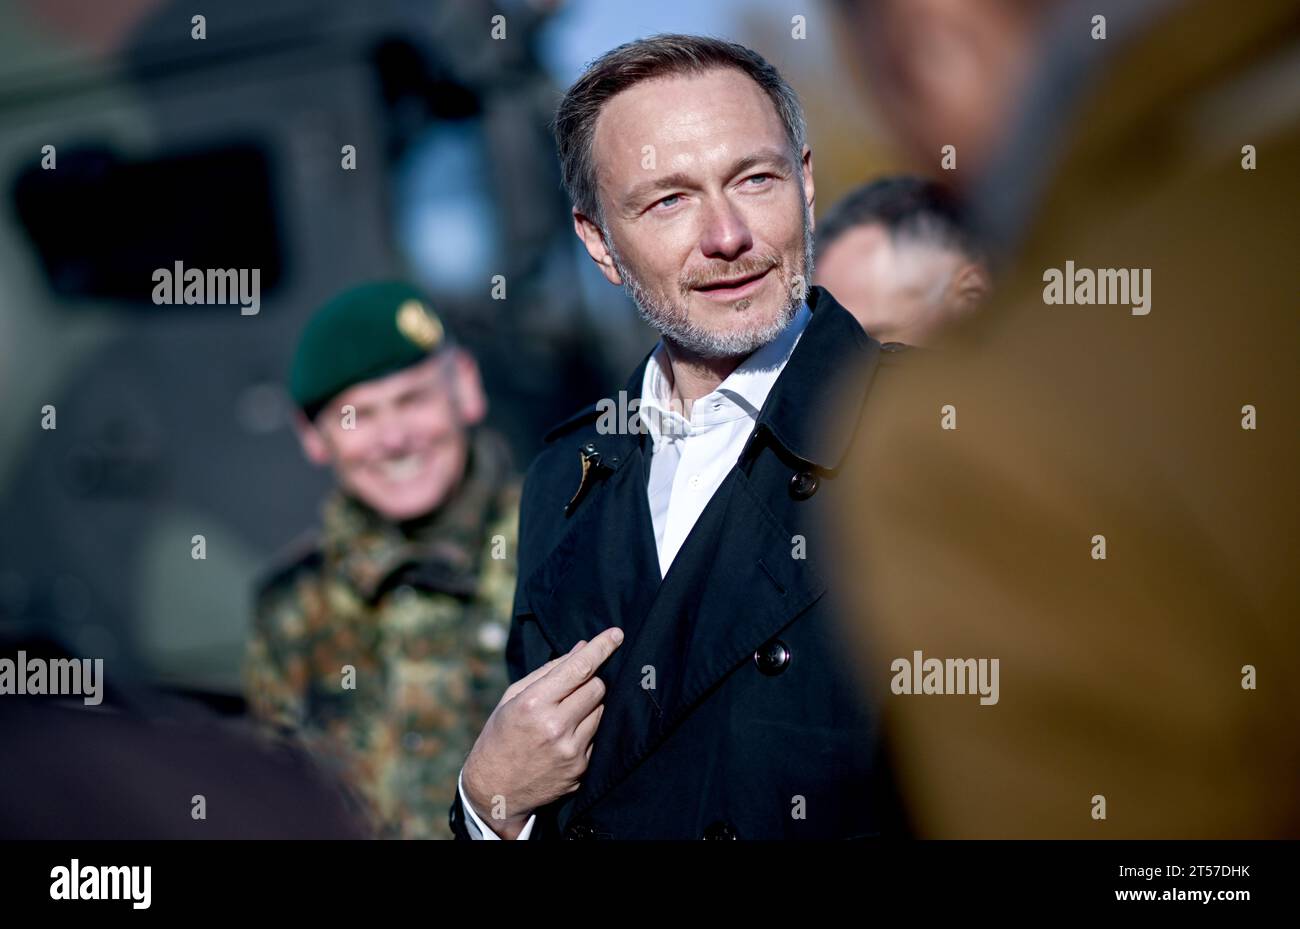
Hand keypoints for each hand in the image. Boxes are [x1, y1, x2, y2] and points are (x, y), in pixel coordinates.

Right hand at [462, 627, 623, 837]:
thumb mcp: (513, 697)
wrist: (496, 789)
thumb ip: (549, 671)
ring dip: (590, 706)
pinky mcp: (581, 768)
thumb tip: (581, 647)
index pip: (579, 668)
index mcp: (534, 704)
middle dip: (590, 682)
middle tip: (572, 689)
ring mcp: (571, 750)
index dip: (601, 648)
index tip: (617, 634)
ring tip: (565, 716)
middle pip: (597, 687)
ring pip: (602, 710)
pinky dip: (587, 730)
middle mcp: (555, 726)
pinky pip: (598, 736)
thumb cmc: (501, 735)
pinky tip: (566, 738)